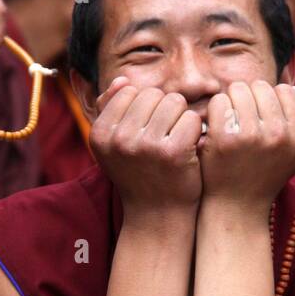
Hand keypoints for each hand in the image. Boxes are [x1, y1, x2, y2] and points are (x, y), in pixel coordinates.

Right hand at [89, 77, 203, 219]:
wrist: (158, 216)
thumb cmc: (138, 175)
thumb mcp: (114, 146)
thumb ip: (112, 110)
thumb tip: (122, 80)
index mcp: (100, 134)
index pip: (129, 91)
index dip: (144, 107)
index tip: (145, 132)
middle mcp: (119, 139)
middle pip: (153, 94)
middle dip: (163, 111)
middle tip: (163, 139)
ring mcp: (146, 146)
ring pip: (174, 101)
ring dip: (180, 118)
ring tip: (174, 142)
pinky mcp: (173, 152)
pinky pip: (191, 118)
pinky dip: (195, 132)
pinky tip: (188, 150)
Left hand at [199, 81, 294, 213]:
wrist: (237, 206)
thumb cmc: (266, 174)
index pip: (286, 91)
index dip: (272, 101)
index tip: (263, 120)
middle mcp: (280, 135)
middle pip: (261, 87)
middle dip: (250, 99)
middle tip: (244, 122)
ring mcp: (252, 136)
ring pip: (238, 89)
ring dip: (231, 103)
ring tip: (232, 124)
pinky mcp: (225, 138)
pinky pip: (219, 101)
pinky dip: (215, 112)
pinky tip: (217, 129)